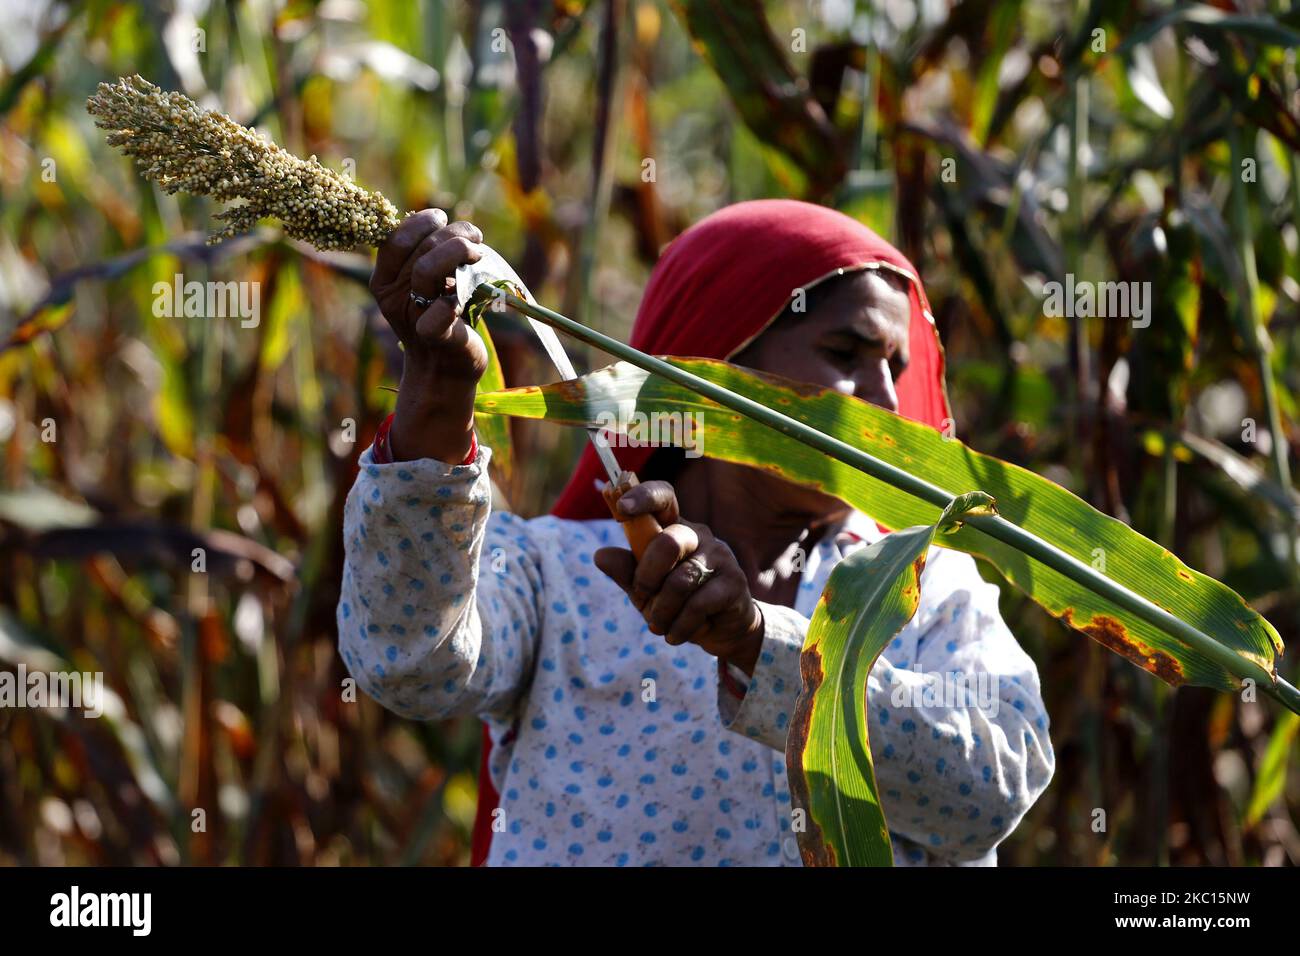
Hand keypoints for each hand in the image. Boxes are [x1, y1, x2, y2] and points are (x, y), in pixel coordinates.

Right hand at [370, 208, 487, 381]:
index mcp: (384, 281)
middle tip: (474, 239)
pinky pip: (440, 311)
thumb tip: (450, 224)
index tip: (443, 220)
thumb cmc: (442, 318)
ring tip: (478, 254)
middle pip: (421, 248)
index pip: (395, 238)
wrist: (445, 370)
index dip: (422, 221)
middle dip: (454, 233)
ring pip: (427, 269)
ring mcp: (412, 317)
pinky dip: (455, 298)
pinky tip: (466, 294)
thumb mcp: (427, 285)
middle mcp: (393, 298)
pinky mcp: (435, 337)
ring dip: (460, 250)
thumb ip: (428, 257)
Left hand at [593, 480, 763, 674]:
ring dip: (662, 611)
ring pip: (681, 581)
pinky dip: (680, 626)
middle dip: (646, 578)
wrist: (721, 630)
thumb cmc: (677, 602)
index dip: (643, 496)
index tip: (622, 507)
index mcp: (674, 528)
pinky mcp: (734, 583)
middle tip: (642, 598)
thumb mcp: (646, 589)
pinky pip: (698, 604)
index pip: (663, 497)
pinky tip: (675, 634)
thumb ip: (626, 571)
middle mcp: (699, 536)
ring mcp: (720, 557)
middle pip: (668, 543)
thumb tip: (601, 555)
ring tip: (658, 626)